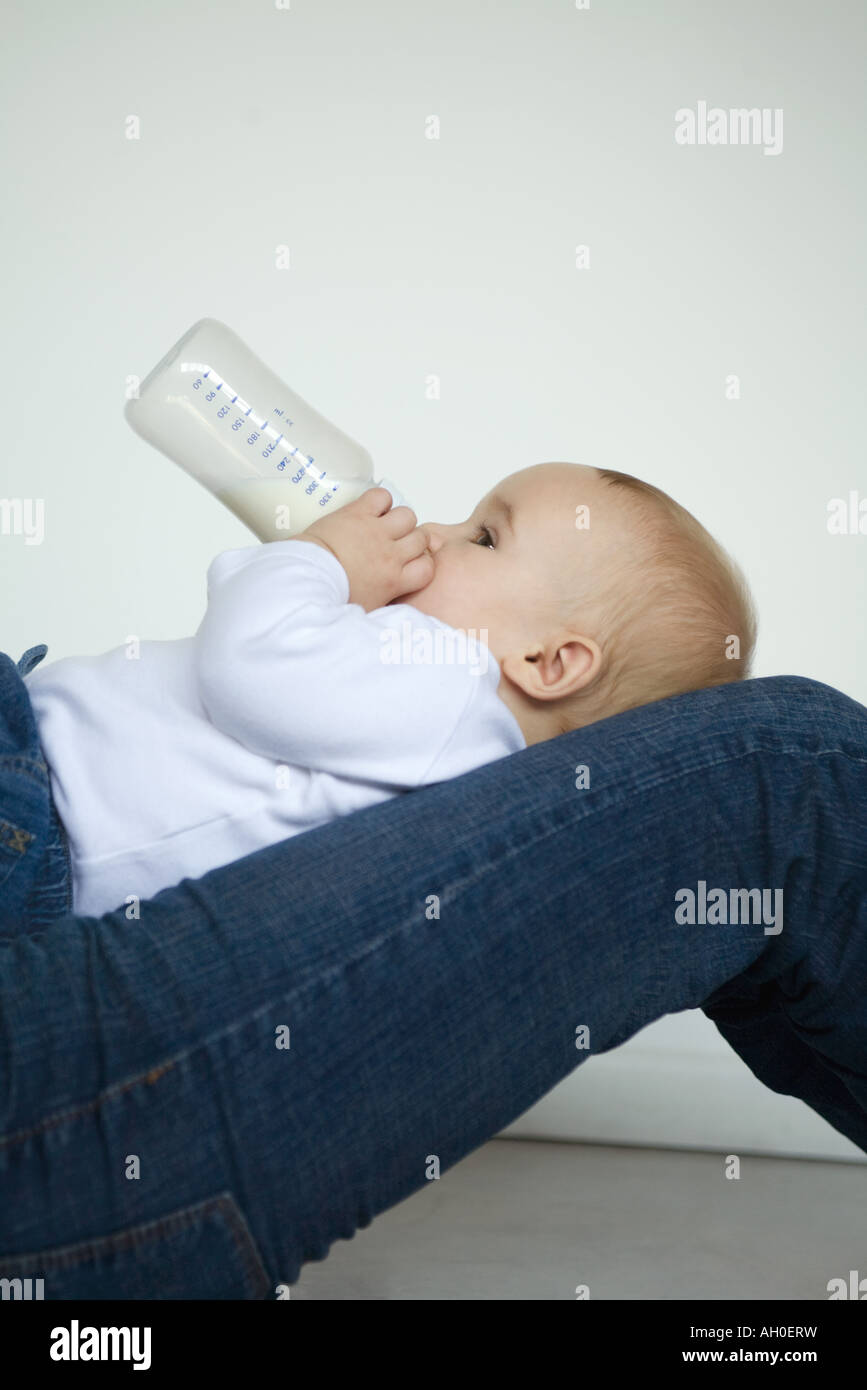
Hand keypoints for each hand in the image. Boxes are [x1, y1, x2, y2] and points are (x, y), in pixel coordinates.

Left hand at [295, 487, 434, 611]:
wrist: (306, 578)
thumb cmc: (330, 596)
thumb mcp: (365, 611)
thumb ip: (384, 606)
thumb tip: (390, 616)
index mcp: (394, 580)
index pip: (428, 567)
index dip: (421, 562)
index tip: (410, 562)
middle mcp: (391, 554)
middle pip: (421, 538)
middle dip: (411, 540)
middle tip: (394, 543)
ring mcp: (376, 532)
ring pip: (408, 515)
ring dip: (399, 519)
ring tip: (384, 525)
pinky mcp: (359, 513)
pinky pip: (383, 496)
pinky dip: (380, 500)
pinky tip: (371, 510)